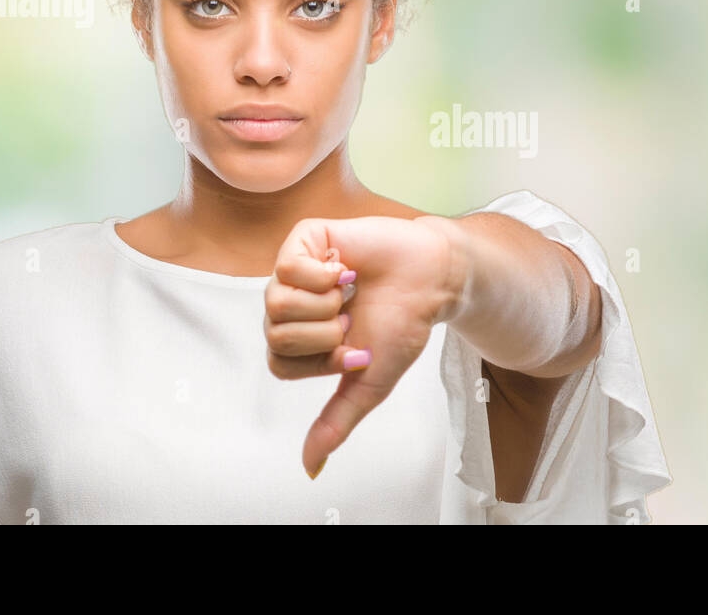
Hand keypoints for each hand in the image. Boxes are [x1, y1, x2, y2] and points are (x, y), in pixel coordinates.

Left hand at [263, 214, 464, 477]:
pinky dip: (324, 275)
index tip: (356, 348)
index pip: (280, 363)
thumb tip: (310, 468)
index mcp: (299, 338)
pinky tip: (346, 270)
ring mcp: (292, 270)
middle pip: (275, 335)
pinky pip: (288, 267)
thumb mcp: (369, 381)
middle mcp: (289, 304)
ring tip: (350, 292)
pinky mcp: (304, 239)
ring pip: (277, 304)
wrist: (431, 279)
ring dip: (326, 305)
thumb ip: (337, 421)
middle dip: (325, 335)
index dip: (322, 362)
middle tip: (352, 318)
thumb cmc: (401, 324)